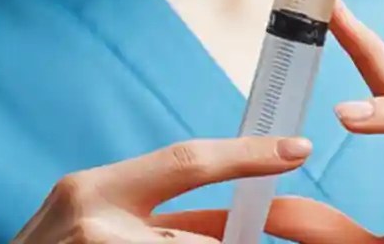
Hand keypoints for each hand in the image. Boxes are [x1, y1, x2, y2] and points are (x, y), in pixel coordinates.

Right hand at [12, 136, 350, 242]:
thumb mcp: (86, 221)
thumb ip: (147, 214)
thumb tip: (230, 224)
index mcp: (90, 191)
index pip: (185, 162)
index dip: (247, 156)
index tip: (297, 149)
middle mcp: (93, 223)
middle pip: (201, 240)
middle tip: (266, 234)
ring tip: (184, 241)